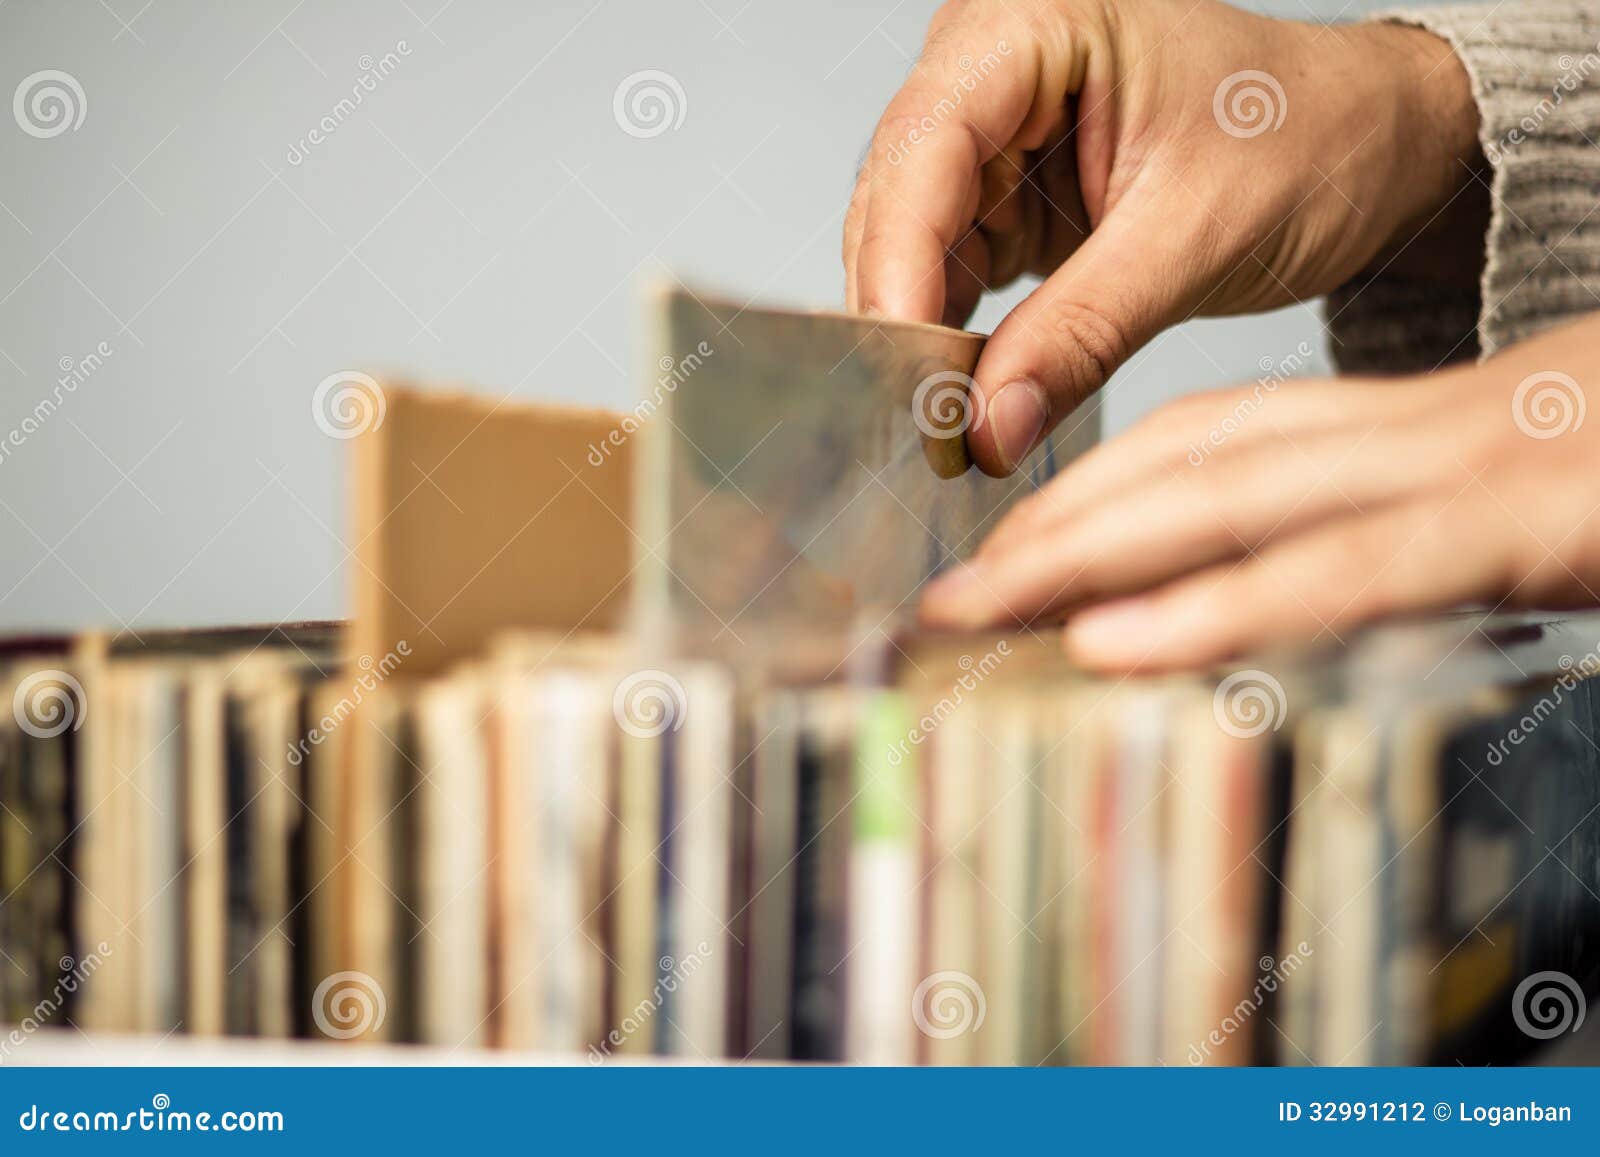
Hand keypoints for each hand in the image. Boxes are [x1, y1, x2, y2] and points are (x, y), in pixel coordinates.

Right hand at [842, 0, 1480, 474]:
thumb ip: (1080, 335)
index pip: (927, 146)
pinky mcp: (1006, 189)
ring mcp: (993, 127)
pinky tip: (963, 390)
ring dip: (924, 334)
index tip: (900, 372)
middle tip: (919, 421)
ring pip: (912, 242)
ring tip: (943, 419)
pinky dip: (954, 333)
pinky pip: (950, 269)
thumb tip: (986, 428)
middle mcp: (993, 62)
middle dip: (906, 312)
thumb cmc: (1314, 136)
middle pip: (900, 196)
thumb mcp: (1197, 238)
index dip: (899, 264)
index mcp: (1035, 20)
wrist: (1371, 145)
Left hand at [920, 313, 1599, 670]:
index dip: (1096, 490)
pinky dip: (1224, 604)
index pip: (1217, 443)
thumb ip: (1395, 536)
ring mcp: (1476, 467)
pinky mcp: (1530, 524)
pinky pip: (1348, 568)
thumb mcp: (1510, 500)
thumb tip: (1293, 581)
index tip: (1002, 547)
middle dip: (1059, 527)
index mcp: (1412, 427)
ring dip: (1094, 555)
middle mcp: (1422, 430)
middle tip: (946, 593)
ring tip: (984, 611)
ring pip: (1240, 497)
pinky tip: (1121, 643)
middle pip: (1195, 463)